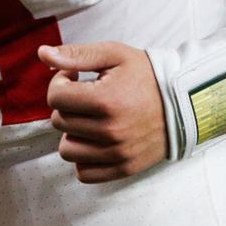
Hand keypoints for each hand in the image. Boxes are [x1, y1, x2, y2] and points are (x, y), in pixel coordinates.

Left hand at [38, 41, 166, 182]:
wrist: (183, 102)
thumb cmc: (146, 74)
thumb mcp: (114, 54)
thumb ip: (76, 54)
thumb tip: (42, 53)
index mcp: (106, 100)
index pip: (56, 98)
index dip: (59, 82)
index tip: (75, 77)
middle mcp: (111, 131)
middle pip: (59, 122)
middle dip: (67, 105)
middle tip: (86, 95)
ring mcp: (118, 153)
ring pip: (67, 149)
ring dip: (73, 132)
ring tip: (91, 118)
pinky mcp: (124, 168)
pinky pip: (83, 172)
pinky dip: (84, 156)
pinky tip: (95, 138)